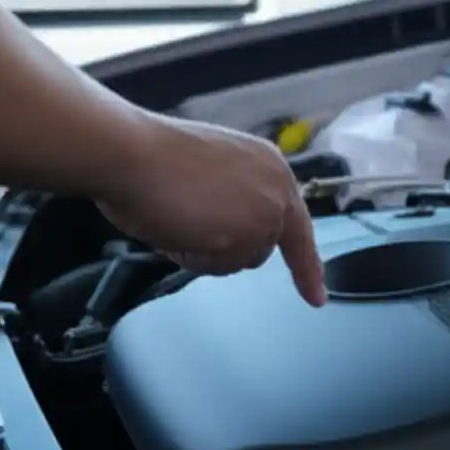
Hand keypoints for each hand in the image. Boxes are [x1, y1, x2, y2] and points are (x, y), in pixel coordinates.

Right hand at [97, 113, 325, 306]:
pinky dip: (190, 256)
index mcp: (273, 169)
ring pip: (236, 262)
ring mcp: (262, 217)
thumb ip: (238, 201)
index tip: (317, 296)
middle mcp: (277, 193)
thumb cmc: (157, 157)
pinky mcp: (242, 239)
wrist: (132, 152)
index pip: (298, 228)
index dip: (306, 266)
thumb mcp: (216, 174)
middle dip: (225, 247)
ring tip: (180, 213)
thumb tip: (231, 232)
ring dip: (205, 251)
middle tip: (188, 216)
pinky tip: (176, 225)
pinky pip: (214, 267)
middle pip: (259, 250)